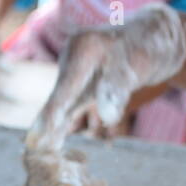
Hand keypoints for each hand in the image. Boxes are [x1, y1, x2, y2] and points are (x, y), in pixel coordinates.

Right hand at [26, 2, 185, 151]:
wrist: (152, 35)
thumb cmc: (147, 48)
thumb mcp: (137, 65)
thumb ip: (118, 88)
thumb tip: (108, 116)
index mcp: (84, 48)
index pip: (65, 87)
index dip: (52, 114)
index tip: (39, 137)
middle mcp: (72, 57)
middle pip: (57, 96)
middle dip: (45, 123)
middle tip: (33, 149)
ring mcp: (74, 69)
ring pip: (61, 102)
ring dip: (51, 126)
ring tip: (37, 150)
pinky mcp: (79, 81)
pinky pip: (69, 104)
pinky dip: (62, 122)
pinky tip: (53, 142)